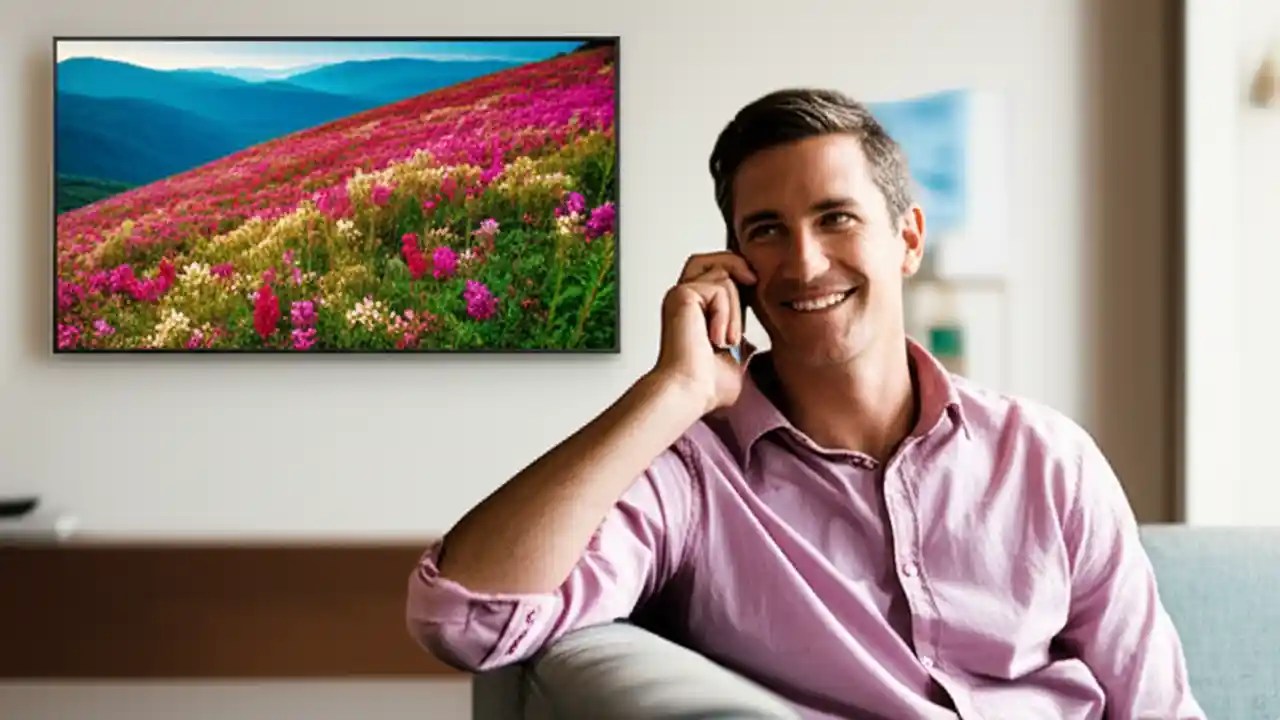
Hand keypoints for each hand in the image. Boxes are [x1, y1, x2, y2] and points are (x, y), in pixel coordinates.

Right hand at [651, 252, 758, 414]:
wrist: (690, 392)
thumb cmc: (705, 385)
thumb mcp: (736, 358)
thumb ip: (740, 340)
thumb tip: (751, 341)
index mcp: (696, 312)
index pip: (719, 275)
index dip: (740, 274)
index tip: (757, 286)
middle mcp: (685, 299)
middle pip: (714, 259)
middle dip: (739, 266)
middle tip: (754, 283)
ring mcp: (681, 295)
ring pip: (724, 275)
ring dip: (735, 309)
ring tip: (726, 340)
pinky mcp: (682, 295)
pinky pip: (718, 288)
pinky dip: (725, 314)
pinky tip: (716, 338)